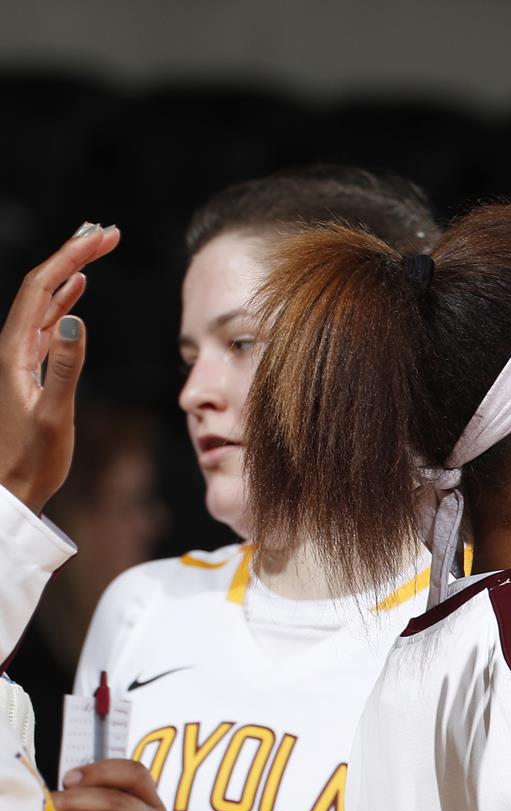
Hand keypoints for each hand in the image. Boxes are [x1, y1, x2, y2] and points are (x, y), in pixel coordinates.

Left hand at [0, 223, 120, 511]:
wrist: (11, 488)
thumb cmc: (32, 459)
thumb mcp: (53, 415)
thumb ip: (64, 367)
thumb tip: (75, 319)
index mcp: (16, 350)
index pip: (44, 288)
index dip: (73, 256)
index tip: (104, 236)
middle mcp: (14, 345)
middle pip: (42, 285)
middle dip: (74, 253)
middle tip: (108, 231)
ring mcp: (21, 355)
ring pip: (45, 299)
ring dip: (70, 271)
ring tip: (95, 247)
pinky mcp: (30, 368)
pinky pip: (46, 320)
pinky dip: (64, 299)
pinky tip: (77, 292)